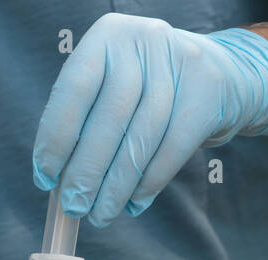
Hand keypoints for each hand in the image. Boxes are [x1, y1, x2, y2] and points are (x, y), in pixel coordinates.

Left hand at [32, 13, 267, 227]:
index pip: (75, 89)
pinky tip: (135, 203)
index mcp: (107, 36)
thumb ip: (87, 119)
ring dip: (117, 184)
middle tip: (74, 206)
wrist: (222, 75)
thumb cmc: (151, 89)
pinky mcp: (207, 90)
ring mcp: (178, 62)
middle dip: (87, 169)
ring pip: (142, 135)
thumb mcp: (116, 83)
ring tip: (101, 214)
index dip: (57, 136)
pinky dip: (150, 180)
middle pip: (111, 116)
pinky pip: (173, 146)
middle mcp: (142, 40)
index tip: (45, 178)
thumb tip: (57, 179)